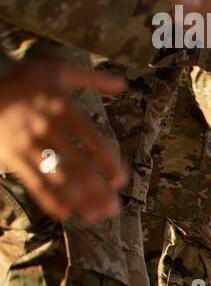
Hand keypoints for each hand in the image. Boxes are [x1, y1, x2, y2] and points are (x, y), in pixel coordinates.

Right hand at [0, 59, 126, 221]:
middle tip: (113, 209)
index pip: (92, 140)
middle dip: (96, 190)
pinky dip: (48, 199)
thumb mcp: (59, 69)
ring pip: (56, 177)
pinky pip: (32, 181)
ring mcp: (28, 144)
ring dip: (77, 199)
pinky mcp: (12, 156)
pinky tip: (65, 213)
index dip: (108, 162)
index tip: (121, 180)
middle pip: (76, 164)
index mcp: (63, 108)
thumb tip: (123, 84)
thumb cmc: (26, 77)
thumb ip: (93, 79)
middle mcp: (47, 129)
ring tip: (95, 216)